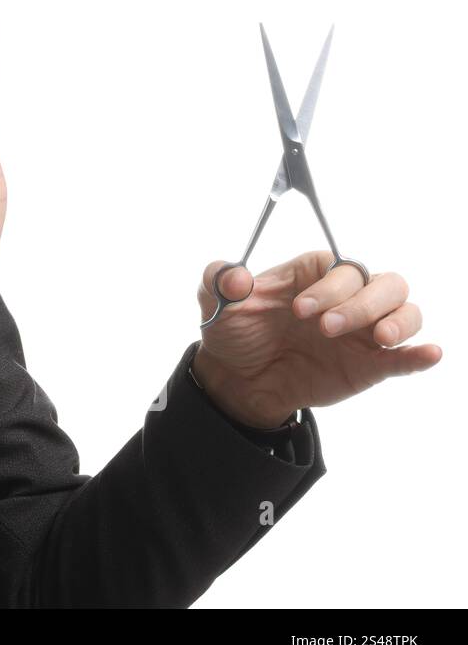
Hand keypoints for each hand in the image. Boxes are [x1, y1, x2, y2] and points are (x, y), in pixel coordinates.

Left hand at [192, 250, 441, 428]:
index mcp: (314, 274)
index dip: (328, 286)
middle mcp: (346, 296)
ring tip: (379, 339)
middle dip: (362, 303)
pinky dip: (421, 354)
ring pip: (406, 311)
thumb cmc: (235, 330)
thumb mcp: (215, 302)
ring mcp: (362, 331)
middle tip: (326, 328)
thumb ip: (219, 279)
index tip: (298, 310)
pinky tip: (429, 353)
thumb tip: (237, 277)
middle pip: (385, 283)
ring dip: (399, 322)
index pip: (341, 266)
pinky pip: (406, 357)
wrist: (237, 378)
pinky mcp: (370, 365)